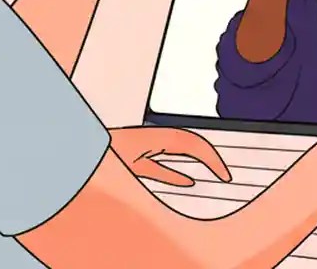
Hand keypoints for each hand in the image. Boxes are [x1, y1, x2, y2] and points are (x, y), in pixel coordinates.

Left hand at [109, 126, 232, 186]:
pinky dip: (191, 157)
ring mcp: (159, 136)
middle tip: (226, 176)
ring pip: (191, 143)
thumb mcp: (139, 168)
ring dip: (205, 157)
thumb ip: (166, 176)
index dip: (214, 161)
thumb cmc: (111, 153)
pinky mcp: (153, 141)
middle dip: (214, 158)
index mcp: (163, 138)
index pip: (197, 146)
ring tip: (217, 172)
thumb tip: (190, 182)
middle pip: (197, 143)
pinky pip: (179, 147)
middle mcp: (164, 133)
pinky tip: (192, 173)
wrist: (90, 143)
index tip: (225, 176)